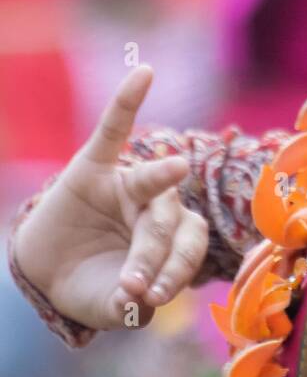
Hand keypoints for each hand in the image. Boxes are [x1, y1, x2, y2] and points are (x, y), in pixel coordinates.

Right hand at [13, 67, 208, 332]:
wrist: (47, 274)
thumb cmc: (93, 286)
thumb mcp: (110, 303)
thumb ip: (127, 304)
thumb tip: (135, 300)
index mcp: (172, 237)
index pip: (188, 246)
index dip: (176, 271)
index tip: (152, 297)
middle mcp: (157, 206)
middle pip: (168, 222)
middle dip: (153, 255)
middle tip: (134, 288)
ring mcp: (128, 183)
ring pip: (149, 185)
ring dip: (158, 189)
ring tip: (173, 178)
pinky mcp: (95, 164)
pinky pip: (114, 127)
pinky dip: (127, 100)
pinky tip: (143, 73)